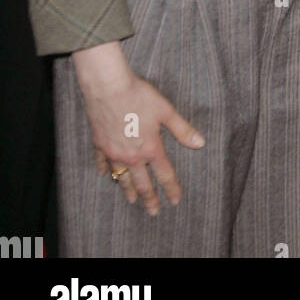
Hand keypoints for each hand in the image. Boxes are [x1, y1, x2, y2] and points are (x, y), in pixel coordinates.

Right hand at [73, 41, 204, 214]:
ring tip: (132, 200)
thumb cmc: (139, 96)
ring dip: (128, 190)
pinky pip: (102, 162)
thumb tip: (200, 143)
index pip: (164, 174)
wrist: (109, 88)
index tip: (175, 200)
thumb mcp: (165, 111)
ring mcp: (114, 152)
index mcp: (151, 148)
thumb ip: (182, 130)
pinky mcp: (100, 144)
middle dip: (149, 198)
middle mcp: (132, 156)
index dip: (171, 188)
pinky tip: (106, 174)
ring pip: (121, 177)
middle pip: (142, 183)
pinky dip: (105, 170)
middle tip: (153, 212)